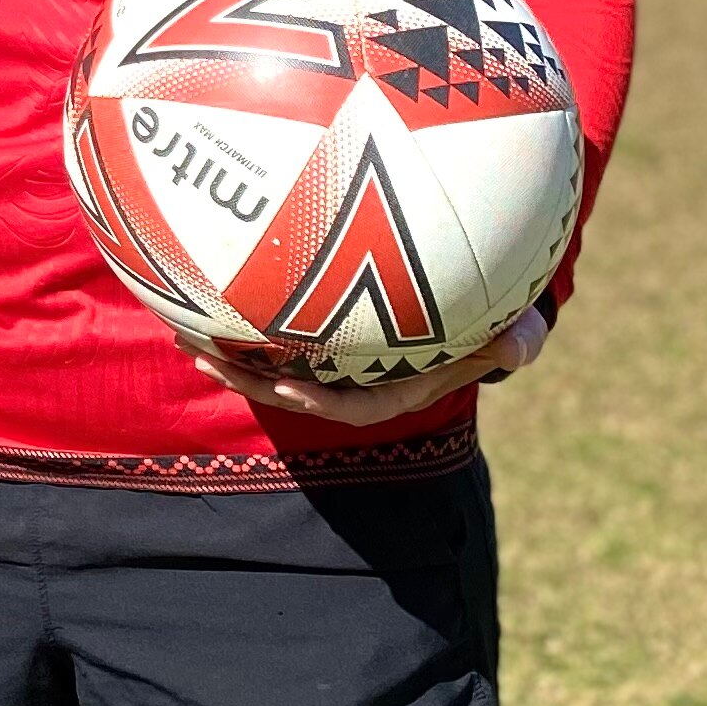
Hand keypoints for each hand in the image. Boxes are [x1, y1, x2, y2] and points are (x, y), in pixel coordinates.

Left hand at [181, 305, 548, 427]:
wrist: (473, 301)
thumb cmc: (491, 318)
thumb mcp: (511, 330)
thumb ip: (515, 339)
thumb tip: (522, 344)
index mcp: (397, 386)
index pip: (354, 405)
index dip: (320, 403)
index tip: (289, 390)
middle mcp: (359, 377)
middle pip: (296, 389)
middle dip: (249, 380)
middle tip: (206, 358)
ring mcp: (336, 358)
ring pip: (273, 364)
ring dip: (228, 355)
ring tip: (184, 336)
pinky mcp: (318, 332)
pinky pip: (272, 333)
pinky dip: (238, 323)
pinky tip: (200, 300)